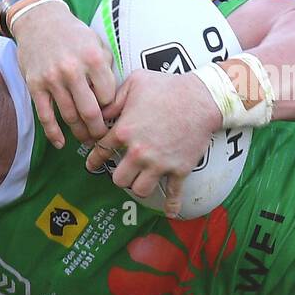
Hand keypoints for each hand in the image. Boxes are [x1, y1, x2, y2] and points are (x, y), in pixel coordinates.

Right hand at [11, 2, 115, 147]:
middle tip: (103, 139)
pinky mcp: (35, 85)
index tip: (112, 116)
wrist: (38, 20)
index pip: (108, 96)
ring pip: (70, 116)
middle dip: (99, 130)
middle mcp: (73, 70)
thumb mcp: (97, 42)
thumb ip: (107, 67)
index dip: (111, 109)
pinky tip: (61, 143)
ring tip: (87, 140)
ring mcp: (52, 79)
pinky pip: (45, 116)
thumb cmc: (73, 34)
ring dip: (80, 133)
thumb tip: (116, 96)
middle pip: (90, 112)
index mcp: (93, 59)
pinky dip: (54, 133)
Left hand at [84, 70, 221, 217]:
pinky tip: (170, 212)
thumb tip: (99, 112)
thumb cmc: (167, 87)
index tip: (92, 164)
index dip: (93, 159)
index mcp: (125, 131)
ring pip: (139, 190)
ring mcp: (159, 163)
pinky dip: (171, 205)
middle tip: (123, 170)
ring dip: (138, 186)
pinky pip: (173, 194)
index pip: (100, 152)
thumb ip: (113, 99)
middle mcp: (139, 152)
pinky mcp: (179, 169)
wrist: (202, 98)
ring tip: (140, 181)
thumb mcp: (134, 83)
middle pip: (118, 178)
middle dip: (119, 175)